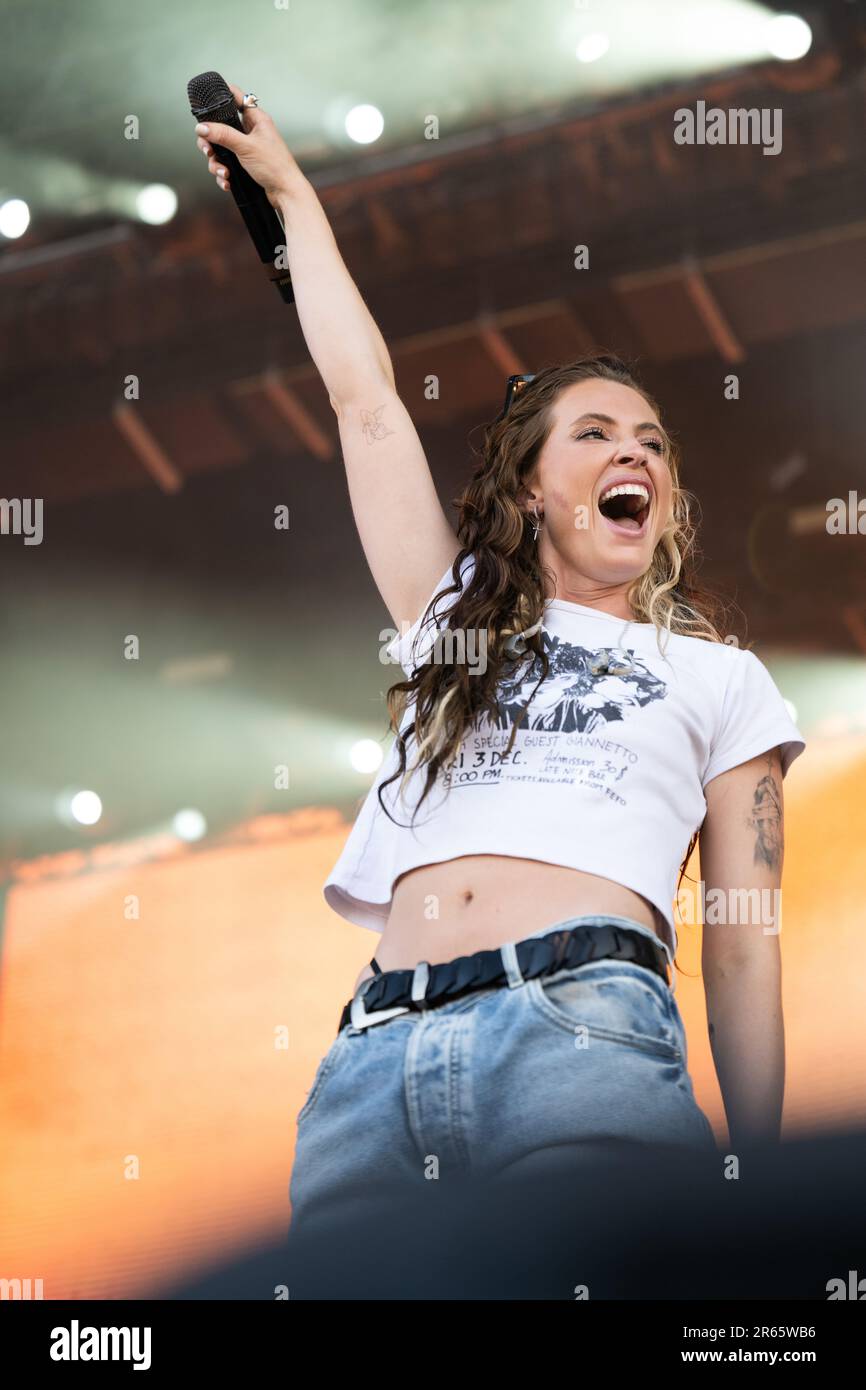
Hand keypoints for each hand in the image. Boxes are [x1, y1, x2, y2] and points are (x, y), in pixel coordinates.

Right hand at [194, 82, 301, 206]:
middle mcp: (251, 132)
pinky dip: (224, 174)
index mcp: (256, 119)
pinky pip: (227, 165)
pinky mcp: (245, 165)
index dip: (222, 96)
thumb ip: (223, 135)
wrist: (286, 193)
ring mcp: (247, 148)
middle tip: (208, 150)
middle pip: (221, 128)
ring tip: (223, 172)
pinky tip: (227, 181)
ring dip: (217, 163)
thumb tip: (202, 127)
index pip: (236, 97)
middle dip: (211, 142)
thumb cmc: (276, 166)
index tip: (207, 102)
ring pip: (221, 149)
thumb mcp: (246, 147)